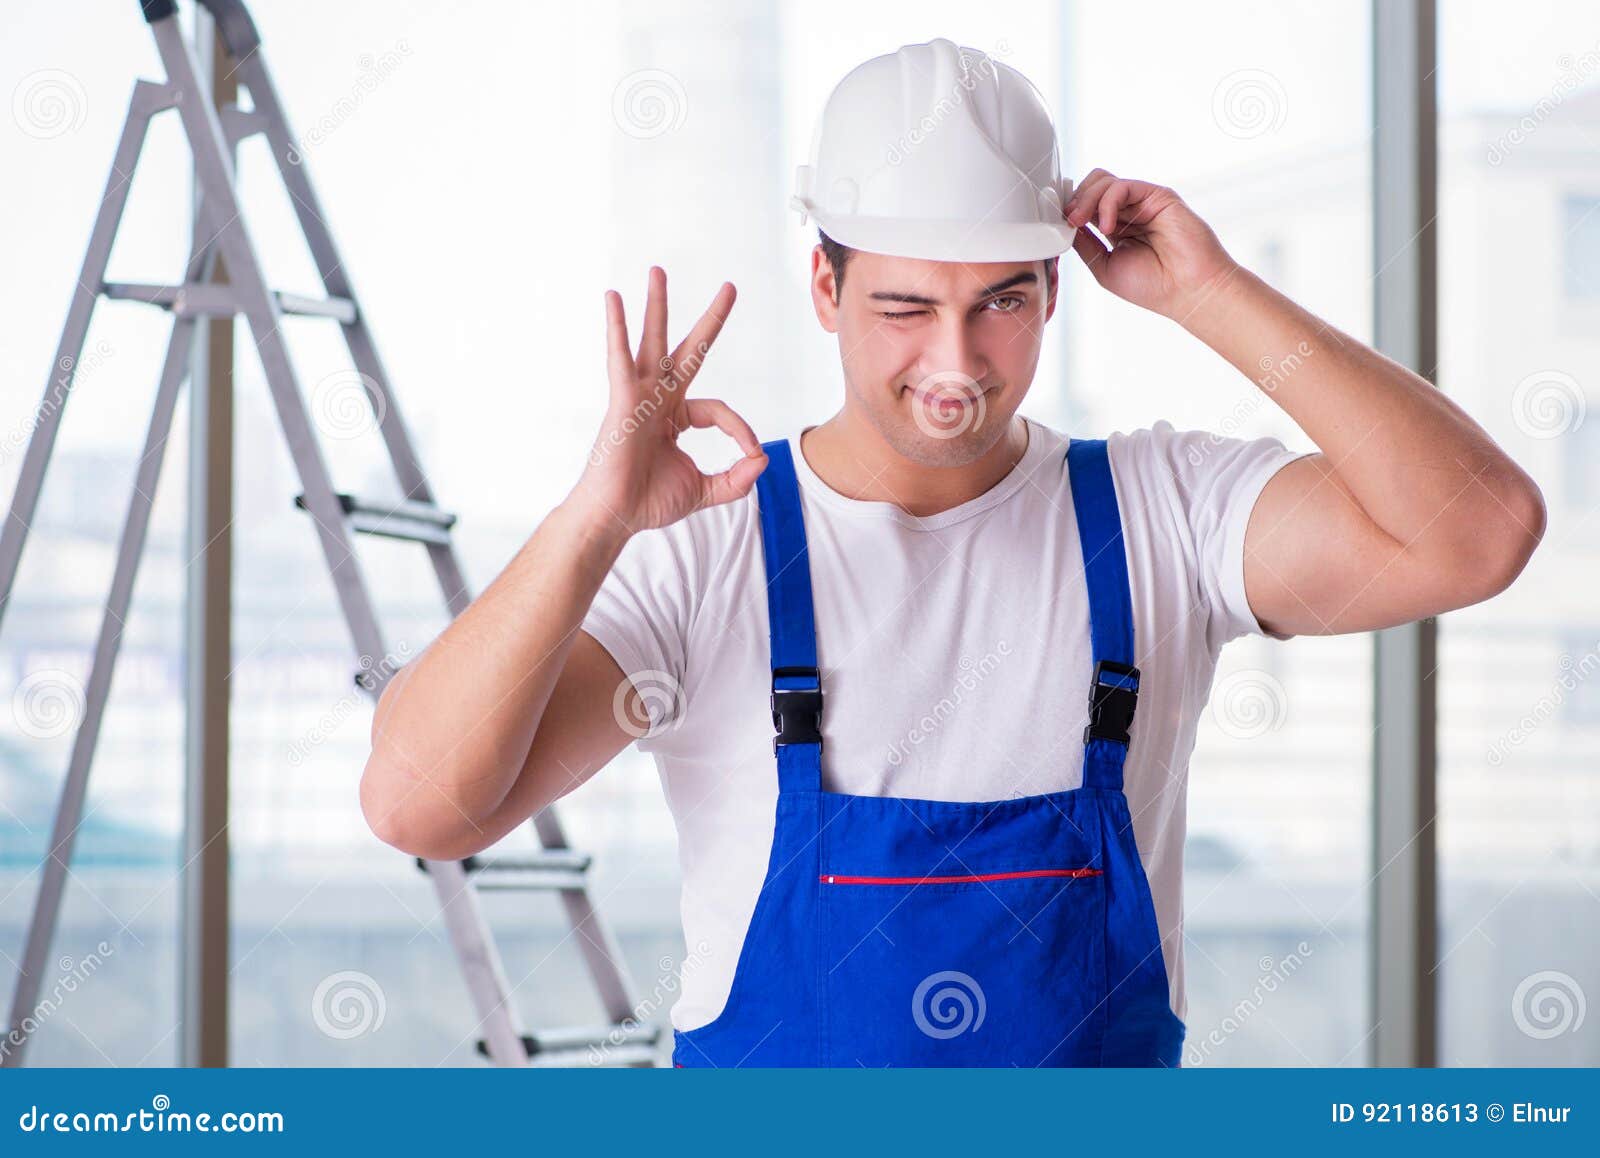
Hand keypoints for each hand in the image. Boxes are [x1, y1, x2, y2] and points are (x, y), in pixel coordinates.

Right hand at [572, 266, 766, 532]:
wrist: (617, 517)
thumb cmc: (649, 503)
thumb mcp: (706, 490)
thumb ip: (736, 479)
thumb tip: (763, 460)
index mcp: (676, 417)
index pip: (719, 410)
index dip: (740, 429)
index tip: (750, 453)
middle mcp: (658, 400)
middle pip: (689, 351)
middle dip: (710, 320)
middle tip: (731, 287)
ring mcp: (639, 397)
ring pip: (652, 343)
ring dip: (656, 306)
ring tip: (658, 271)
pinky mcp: (622, 400)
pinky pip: (620, 358)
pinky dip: (617, 329)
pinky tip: (613, 299)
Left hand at [1065, 170, 1238, 321]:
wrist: (1188, 291)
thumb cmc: (1153, 286)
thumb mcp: (1104, 266)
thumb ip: (1085, 243)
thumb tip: (1064, 224)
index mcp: (1116, 228)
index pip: (1086, 204)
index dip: (1070, 209)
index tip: (1059, 224)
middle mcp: (1129, 212)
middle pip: (1092, 186)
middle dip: (1075, 200)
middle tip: (1070, 221)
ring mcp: (1143, 202)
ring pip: (1104, 181)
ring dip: (1086, 199)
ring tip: (1084, 222)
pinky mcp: (1157, 196)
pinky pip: (1122, 186)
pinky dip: (1107, 202)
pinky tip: (1107, 226)